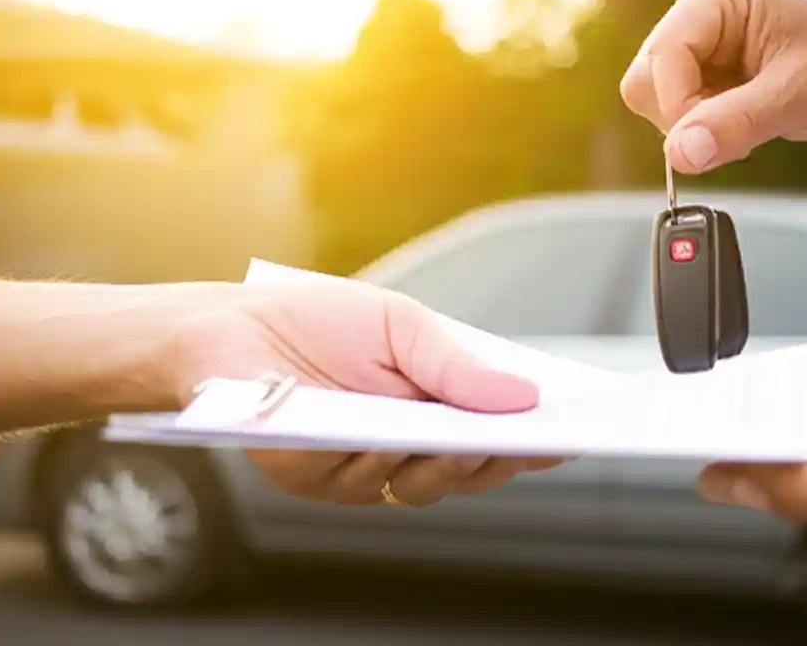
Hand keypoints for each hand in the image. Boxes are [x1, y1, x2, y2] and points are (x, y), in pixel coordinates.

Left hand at [163, 278, 560, 506]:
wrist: (227, 325)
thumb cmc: (318, 321)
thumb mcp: (402, 326)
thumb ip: (456, 365)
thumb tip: (524, 395)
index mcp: (435, 409)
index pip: (498, 437)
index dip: (540, 440)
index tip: (579, 430)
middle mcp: (404, 449)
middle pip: (470, 472)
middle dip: (497, 454)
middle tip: (524, 435)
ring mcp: (361, 470)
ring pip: (420, 485)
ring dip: (440, 457)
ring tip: (457, 432)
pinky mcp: (313, 477)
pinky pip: (359, 479)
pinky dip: (377, 455)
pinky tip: (387, 432)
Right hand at [619, 0, 806, 172]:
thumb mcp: (796, 95)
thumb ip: (735, 123)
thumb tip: (680, 154)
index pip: (662, 59)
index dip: (680, 108)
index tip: (711, 141)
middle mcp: (698, 13)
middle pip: (646, 82)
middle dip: (687, 118)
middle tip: (742, 125)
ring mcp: (698, 46)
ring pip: (655, 104)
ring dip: (698, 127)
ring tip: (753, 118)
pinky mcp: (703, 76)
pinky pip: (677, 118)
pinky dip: (707, 133)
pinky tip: (746, 121)